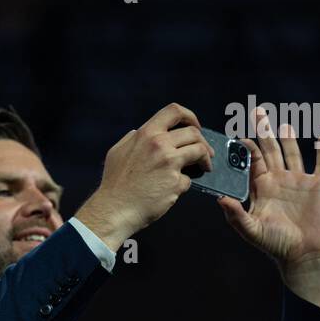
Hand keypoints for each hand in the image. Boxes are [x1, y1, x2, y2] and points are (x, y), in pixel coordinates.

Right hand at [76, 103, 214, 249]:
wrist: (114, 209)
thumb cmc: (114, 184)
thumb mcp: (117, 152)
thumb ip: (132, 139)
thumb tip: (141, 133)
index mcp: (146, 134)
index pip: (175, 111)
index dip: (190, 117)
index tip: (195, 126)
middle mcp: (159, 145)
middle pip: (193, 133)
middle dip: (203, 142)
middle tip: (205, 153)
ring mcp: (169, 163)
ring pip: (199, 152)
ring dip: (205, 159)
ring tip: (203, 167)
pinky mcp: (176, 182)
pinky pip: (189, 179)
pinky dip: (184, 183)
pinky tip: (176, 188)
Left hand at [217, 108, 319, 306]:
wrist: (303, 253)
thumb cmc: (276, 244)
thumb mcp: (251, 230)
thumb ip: (236, 214)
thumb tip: (219, 199)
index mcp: (262, 187)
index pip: (252, 161)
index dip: (247, 147)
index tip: (241, 134)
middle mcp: (279, 180)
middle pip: (271, 150)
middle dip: (264, 131)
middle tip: (257, 112)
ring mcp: (299, 180)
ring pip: (293, 152)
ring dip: (289, 137)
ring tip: (284, 122)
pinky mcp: (318, 185)